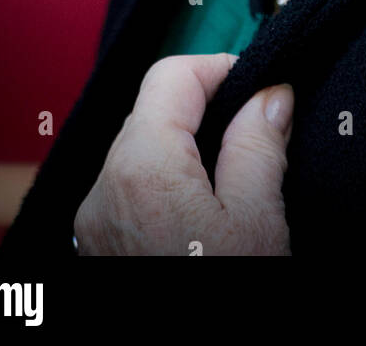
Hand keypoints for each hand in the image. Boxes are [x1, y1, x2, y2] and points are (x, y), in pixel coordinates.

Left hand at [74, 53, 293, 255]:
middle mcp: (103, 192)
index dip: (222, 70)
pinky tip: (205, 217)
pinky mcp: (99, 249)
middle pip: (156, 114)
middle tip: (260, 135)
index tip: (263, 88)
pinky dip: (169, 189)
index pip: (171, 75)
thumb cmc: (227, 296)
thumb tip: (270, 95)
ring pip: (145, 155)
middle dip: (209, 114)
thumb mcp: (257, 224)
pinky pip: (132, 194)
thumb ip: (258, 148)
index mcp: (141, 169)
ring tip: (237, 182)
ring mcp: (95, 225)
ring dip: (189, 154)